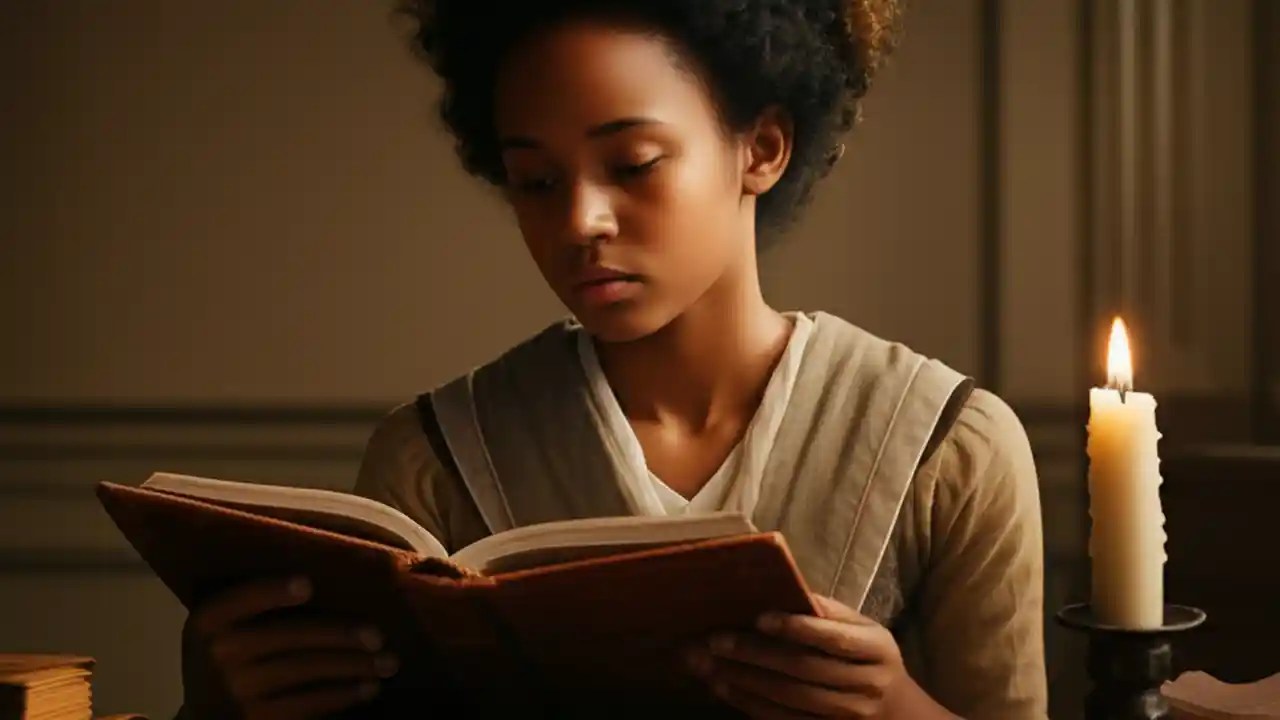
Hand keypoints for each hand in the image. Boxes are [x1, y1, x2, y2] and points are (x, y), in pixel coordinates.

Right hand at [181, 576, 398, 719]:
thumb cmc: (228, 661)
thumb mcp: (224, 630)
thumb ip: (255, 608)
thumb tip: (326, 583)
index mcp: (207, 623)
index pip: (240, 600)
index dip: (271, 592)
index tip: (308, 585)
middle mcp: (218, 657)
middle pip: (289, 637)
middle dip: (340, 635)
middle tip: (378, 636)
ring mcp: (237, 693)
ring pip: (307, 671)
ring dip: (354, 666)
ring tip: (387, 662)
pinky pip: (309, 704)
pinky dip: (343, 694)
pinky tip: (367, 687)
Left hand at [685, 594, 907, 718]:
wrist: (894, 710)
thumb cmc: (866, 655)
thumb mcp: (861, 628)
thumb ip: (827, 612)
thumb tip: (781, 585)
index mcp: (876, 648)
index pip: (834, 638)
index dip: (796, 628)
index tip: (759, 617)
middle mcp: (866, 684)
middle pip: (804, 669)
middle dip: (755, 654)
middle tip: (715, 640)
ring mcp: (847, 714)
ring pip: (790, 698)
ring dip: (745, 681)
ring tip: (709, 664)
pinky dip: (750, 704)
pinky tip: (724, 688)